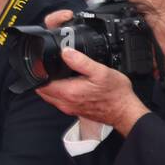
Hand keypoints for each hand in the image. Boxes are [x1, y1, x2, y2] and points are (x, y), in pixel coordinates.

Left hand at [35, 44, 149, 135]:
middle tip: (48, 66)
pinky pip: (59, 100)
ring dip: (49, 85)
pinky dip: (58, 91)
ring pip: (49, 96)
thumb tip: (65, 52)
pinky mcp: (74, 110)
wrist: (125, 112)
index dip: (38, 72)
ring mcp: (69, 108)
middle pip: (42, 90)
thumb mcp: (100, 72)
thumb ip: (81, 61)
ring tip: (57, 73)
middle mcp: (65, 103)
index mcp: (67, 93)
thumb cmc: (115, 94)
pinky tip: (67, 83)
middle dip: (42, 78)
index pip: (41, 84)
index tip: (41, 63)